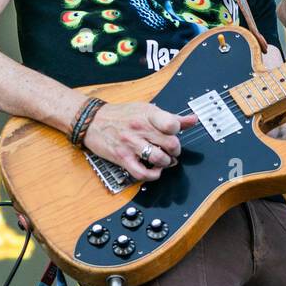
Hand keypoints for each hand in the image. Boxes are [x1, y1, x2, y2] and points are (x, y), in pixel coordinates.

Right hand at [81, 101, 198, 181]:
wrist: (92, 121)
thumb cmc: (121, 115)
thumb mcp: (147, 110)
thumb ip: (171, 117)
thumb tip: (193, 120)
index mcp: (148, 115)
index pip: (172, 124)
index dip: (178, 131)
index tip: (175, 133)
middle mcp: (140, 129)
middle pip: (170, 144)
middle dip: (176, 150)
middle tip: (172, 150)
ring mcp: (131, 144)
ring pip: (159, 158)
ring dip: (166, 162)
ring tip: (165, 160)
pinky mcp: (122, 158)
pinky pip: (142, 173)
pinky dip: (153, 175)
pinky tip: (154, 170)